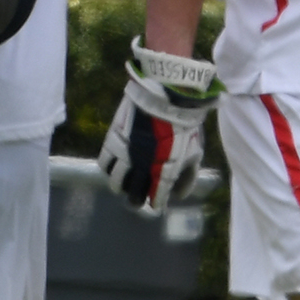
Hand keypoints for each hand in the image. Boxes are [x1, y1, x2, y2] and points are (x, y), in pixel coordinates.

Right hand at [97, 37, 221, 214]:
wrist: (167, 94)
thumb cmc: (184, 124)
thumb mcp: (194, 150)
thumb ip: (188, 175)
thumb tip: (178, 194)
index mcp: (164, 171)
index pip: (157, 198)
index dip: (156, 203)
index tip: (156, 204)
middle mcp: (143, 167)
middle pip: (134, 196)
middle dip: (136, 199)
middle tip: (137, 198)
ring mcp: (126, 154)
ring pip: (116, 183)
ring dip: (121, 186)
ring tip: (125, 184)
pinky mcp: (113, 139)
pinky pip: (105, 164)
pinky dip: (109, 169)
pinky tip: (115, 166)